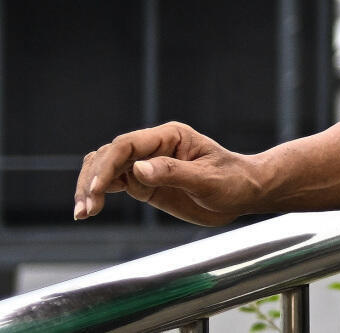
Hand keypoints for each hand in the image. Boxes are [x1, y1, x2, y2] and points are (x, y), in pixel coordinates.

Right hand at [76, 121, 263, 224]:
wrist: (245, 193)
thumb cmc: (233, 182)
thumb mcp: (208, 180)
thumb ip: (174, 173)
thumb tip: (137, 169)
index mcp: (171, 137)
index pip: (127, 145)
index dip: (107, 165)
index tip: (98, 189)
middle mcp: (154, 147)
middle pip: (108, 155)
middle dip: (92, 179)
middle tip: (86, 209)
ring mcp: (147, 165)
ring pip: (104, 168)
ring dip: (89, 187)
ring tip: (83, 213)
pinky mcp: (144, 183)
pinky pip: (112, 183)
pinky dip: (97, 194)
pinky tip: (89, 210)